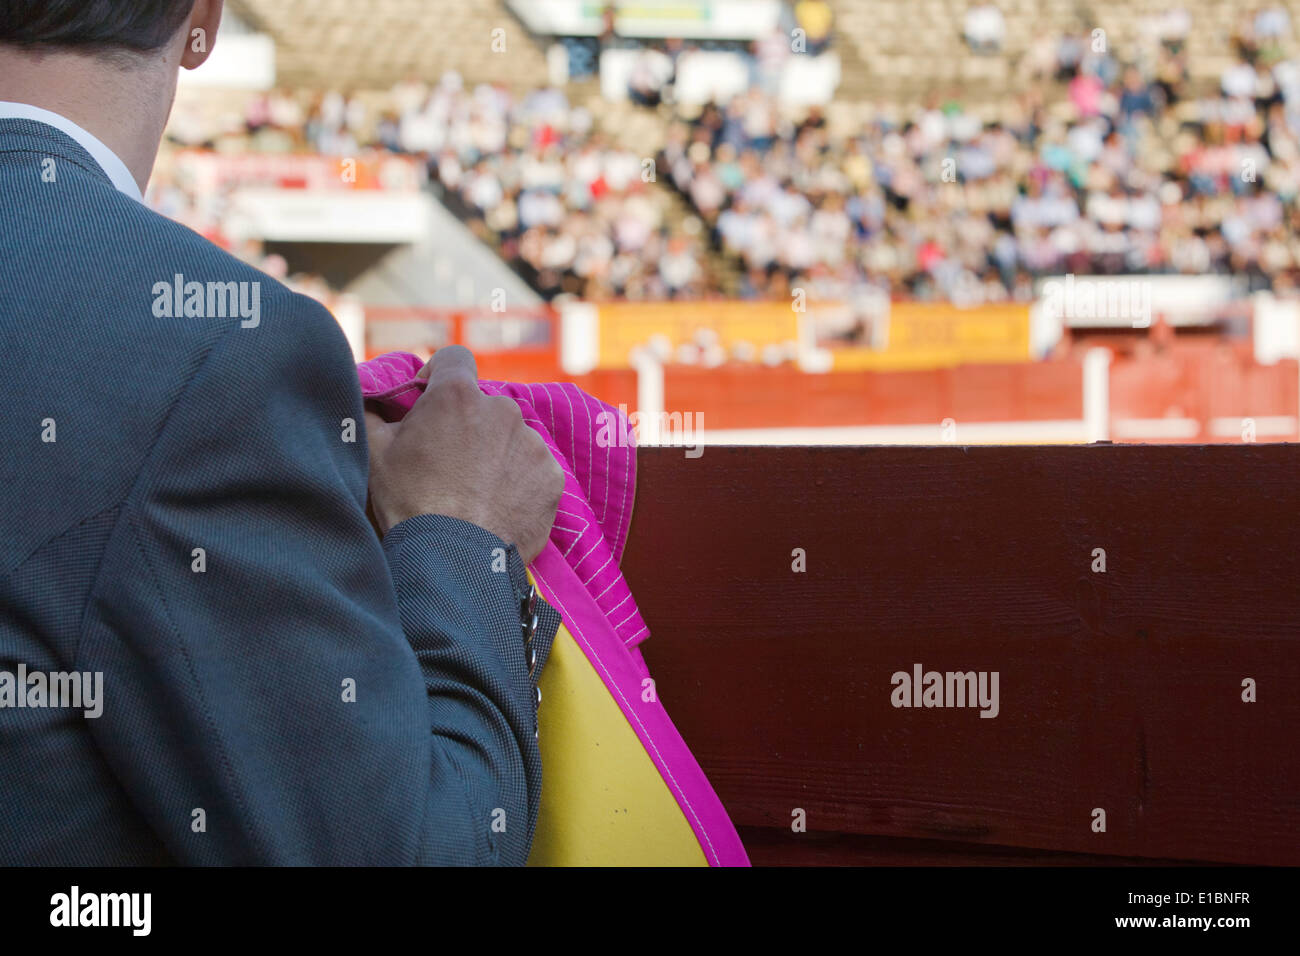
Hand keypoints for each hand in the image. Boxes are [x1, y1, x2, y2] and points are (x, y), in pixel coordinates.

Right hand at [364, 346, 562, 562]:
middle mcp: (501, 410)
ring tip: (475, 492)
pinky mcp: (552, 475)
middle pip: (484, 405)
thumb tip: (369, 398)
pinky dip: (519, 481)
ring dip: (495, 454)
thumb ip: (371, 413)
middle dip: (468, 424)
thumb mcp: (373, 453)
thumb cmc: (410, 503)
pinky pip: (534, 468)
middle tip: (449, 461)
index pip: (454, 358)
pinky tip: (498, 506)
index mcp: (457, 395)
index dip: (439, 375)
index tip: (430, 400)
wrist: (455, 561)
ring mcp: (532, 443)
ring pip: (511, 438)